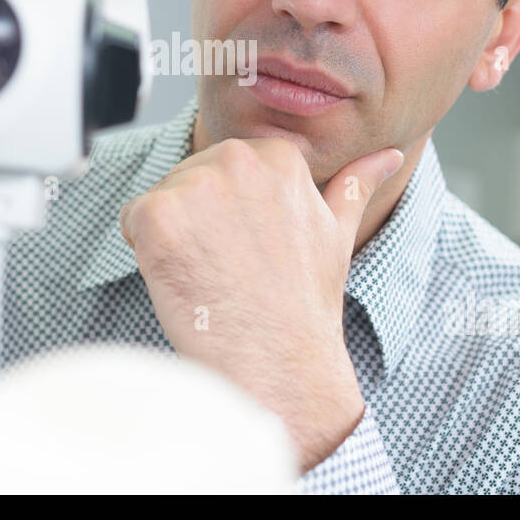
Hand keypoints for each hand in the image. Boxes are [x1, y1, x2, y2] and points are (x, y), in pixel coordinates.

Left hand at [118, 135, 404, 472]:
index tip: (248, 249)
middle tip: (228, 267)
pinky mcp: (157, 216)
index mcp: (277, 156)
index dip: (227, 214)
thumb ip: (354, 184)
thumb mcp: (336, 233)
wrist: (277, 364)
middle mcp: (236, 159)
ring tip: (209, 274)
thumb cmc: (303, 304)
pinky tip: (181, 278)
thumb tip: (388, 155)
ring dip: (171, 237)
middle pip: (187, 179)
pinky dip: (144, 252)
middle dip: (197, 222)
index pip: (223, 167)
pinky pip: (131, 221)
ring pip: (159, 199)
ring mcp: (195, 186)